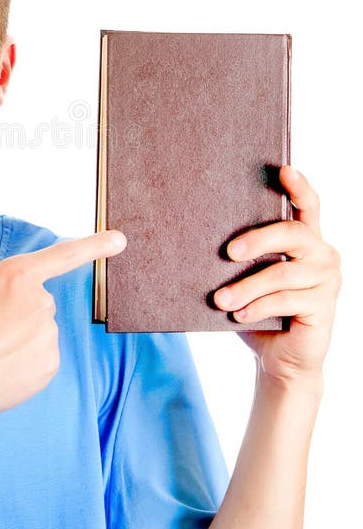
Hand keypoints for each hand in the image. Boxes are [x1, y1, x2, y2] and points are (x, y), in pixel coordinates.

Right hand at [0, 229, 126, 428]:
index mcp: (14, 276)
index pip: (61, 256)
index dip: (94, 245)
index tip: (120, 239)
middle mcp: (39, 303)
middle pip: (35, 300)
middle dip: (14, 310)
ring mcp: (47, 337)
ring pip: (36, 329)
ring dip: (16, 336)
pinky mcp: (49, 366)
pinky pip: (39, 354)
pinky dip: (21, 360)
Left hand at [213, 166, 341, 386]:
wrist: (278, 358)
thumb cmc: (258, 309)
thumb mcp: (248, 277)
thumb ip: (242, 255)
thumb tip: (201, 234)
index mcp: (306, 240)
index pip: (308, 206)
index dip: (299, 186)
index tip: (283, 170)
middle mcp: (323, 254)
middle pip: (292, 233)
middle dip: (257, 240)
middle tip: (228, 252)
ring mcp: (327, 280)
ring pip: (282, 273)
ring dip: (246, 287)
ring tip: (220, 299)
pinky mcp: (325, 307)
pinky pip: (286, 300)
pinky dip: (257, 307)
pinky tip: (238, 315)